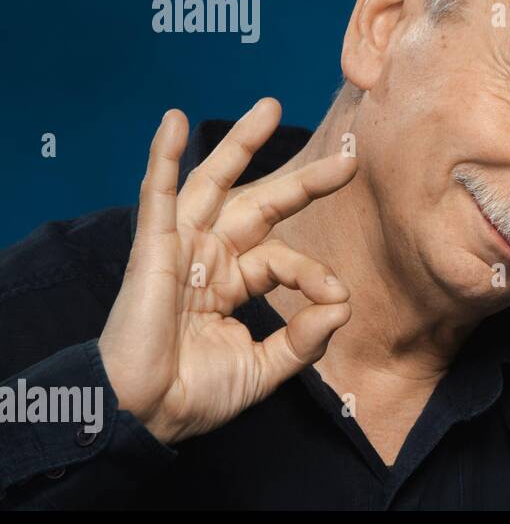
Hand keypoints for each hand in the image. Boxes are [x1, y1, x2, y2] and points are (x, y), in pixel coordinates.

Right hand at [98, 98, 356, 444]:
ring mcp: (181, 249)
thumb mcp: (265, 368)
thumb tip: (342, 306)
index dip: (315, 275)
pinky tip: (173, 121)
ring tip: (270, 108)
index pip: (284, 261)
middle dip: (303, 182)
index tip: (337, 298)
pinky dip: (162, 156)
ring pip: (213, 184)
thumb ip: (304, 340)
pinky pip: (157, 195)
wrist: (146, 414)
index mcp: (231, 283)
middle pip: (260, 205)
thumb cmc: (195, 394)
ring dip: (240, 144)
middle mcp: (208, 259)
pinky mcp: (153, 249)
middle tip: (348, 160)